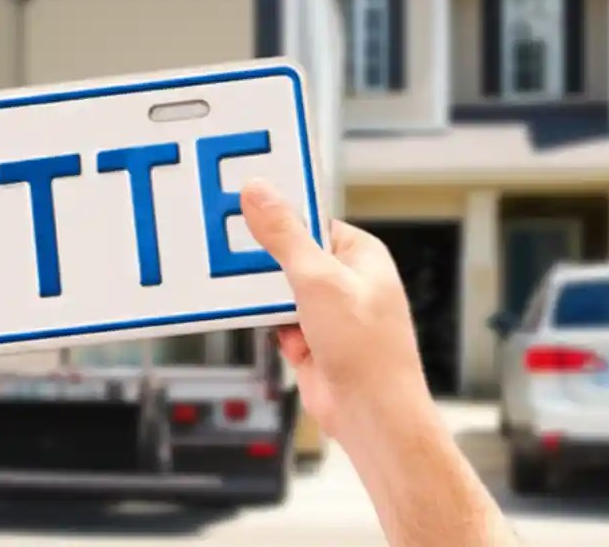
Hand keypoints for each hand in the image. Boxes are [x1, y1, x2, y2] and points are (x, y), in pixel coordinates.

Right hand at [240, 179, 431, 439]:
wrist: (370, 416)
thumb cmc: (368, 351)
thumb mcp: (318, 280)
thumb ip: (284, 235)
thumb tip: (261, 193)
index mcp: (360, 254)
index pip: (311, 219)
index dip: (280, 214)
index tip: (245, 205)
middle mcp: (346, 280)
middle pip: (289, 254)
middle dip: (267, 264)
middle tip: (238, 257)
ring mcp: (328, 311)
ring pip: (278, 289)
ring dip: (268, 301)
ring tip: (262, 303)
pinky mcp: (311, 339)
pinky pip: (275, 319)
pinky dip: (270, 327)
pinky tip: (277, 335)